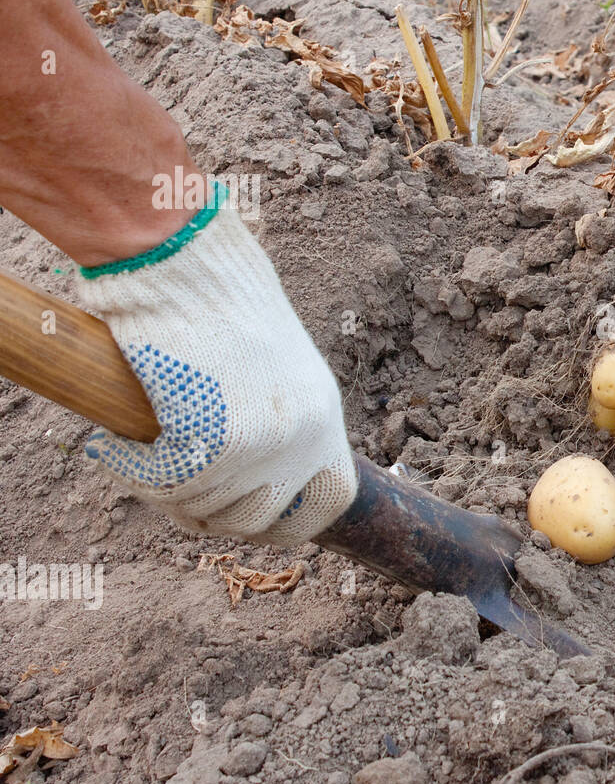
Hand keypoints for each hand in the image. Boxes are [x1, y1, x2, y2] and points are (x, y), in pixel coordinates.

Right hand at [76, 194, 356, 545]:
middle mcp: (306, 434)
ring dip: (166, 493)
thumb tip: (246, 480)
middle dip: (214, 519)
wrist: (184, 261)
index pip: (333, 501)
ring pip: (208, 510)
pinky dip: (131, 472)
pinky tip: (112, 446)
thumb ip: (271, 417)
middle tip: (174, 491)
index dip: (288, 523)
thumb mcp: (268, 365)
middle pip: (262, 520)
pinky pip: (166, 488)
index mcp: (325, 412)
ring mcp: (265, 443)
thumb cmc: (213, 299)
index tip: (245, 521)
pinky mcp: (215, 443)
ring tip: (140, 455)